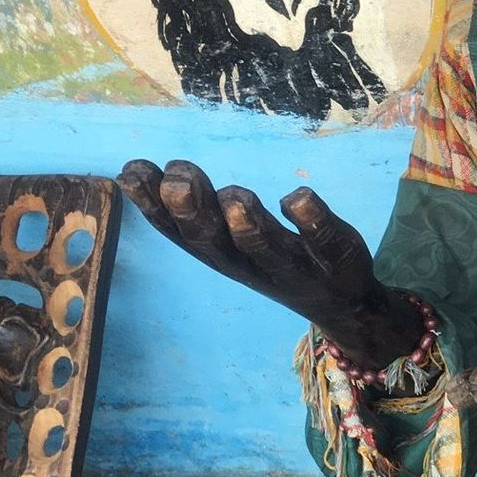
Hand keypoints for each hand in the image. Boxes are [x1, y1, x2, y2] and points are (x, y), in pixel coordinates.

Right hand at [117, 158, 420, 367]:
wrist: (344, 306)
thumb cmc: (273, 259)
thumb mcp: (227, 236)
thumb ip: (193, 205)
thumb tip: (137, 170)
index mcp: (222, 256)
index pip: (179, 235)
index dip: (153, 208)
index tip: (133, 173)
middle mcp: (252, 265)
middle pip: (217, 244)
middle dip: (195, 214)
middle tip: (177, 179)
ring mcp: (296, 265)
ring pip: (266, 249)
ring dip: (249, 225)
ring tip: (234, 196)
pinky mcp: (336, 259)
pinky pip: (324, 241)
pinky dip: (312, 220)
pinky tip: (297, 198)